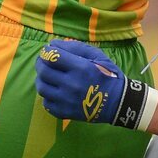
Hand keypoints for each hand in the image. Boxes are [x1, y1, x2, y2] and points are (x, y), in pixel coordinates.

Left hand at [35, 39, 157, 130]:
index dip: (46, 51)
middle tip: (44, 61)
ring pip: (42, 87)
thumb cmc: (108, 75)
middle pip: (44, 71)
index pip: (53, 56)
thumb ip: (75, 47)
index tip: (48, 50)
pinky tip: (54, 90)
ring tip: (47, 75)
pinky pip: (46, 103)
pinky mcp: (64, 113)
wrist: (116, 102)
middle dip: (40, 63)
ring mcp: (66, 101)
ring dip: (41, 78)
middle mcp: (71, 84)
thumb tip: (53, 44)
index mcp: (80, 68)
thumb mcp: (97, 55)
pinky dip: (47, 95)